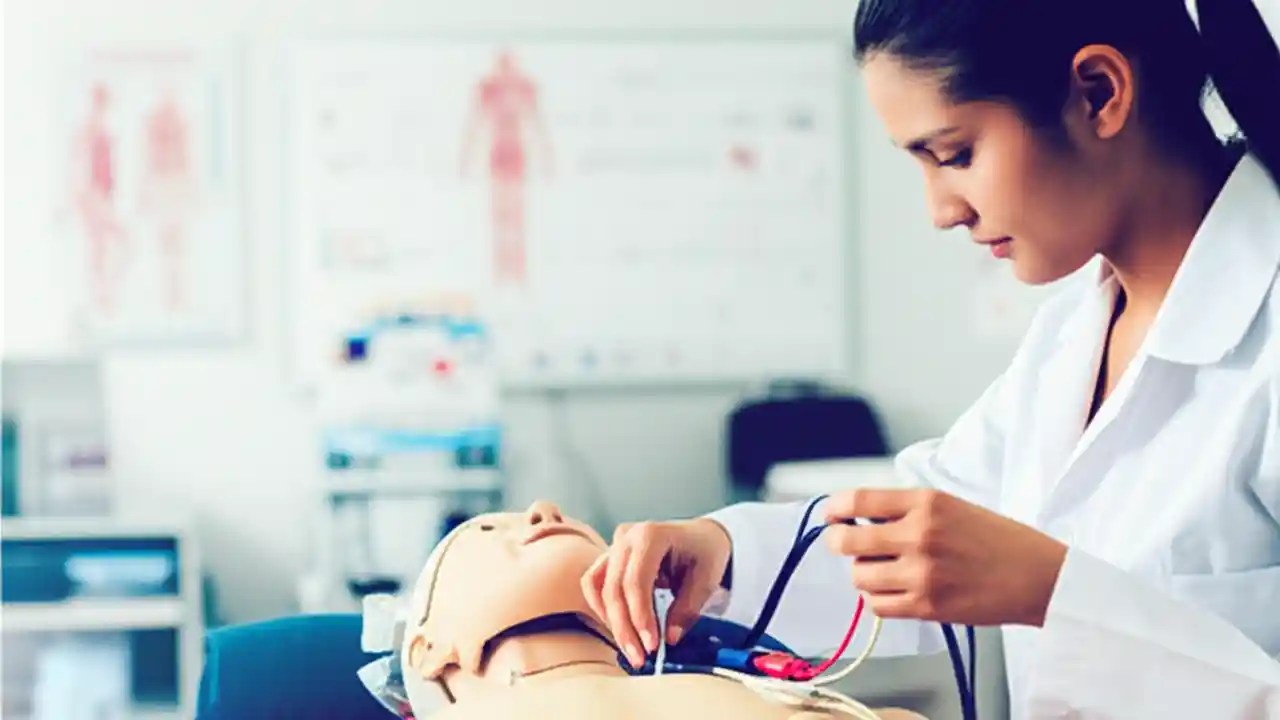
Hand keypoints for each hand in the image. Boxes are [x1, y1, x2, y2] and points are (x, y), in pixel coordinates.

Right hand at [580, 518, 731, 668]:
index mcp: (651, 534)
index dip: (640, 616)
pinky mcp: (609, 557)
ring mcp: (614, 545)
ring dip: (610, 621)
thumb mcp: (707, 579)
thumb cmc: (705, 552)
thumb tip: (669, 638)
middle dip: (624, 628)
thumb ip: (687, 608)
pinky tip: (620, 629)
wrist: (700, 536)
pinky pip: (595, 584)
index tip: (651, 645)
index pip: (635, 581)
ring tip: (630, 648)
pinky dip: (603, 609)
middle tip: (639, 657)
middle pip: (613, 588)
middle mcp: (627, 537)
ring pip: (597, 587)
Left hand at [823, 488, 1067, 626]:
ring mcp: (922, 573)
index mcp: (926, 502)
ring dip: (864, 574)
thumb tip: (860, 519)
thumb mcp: (952, 506)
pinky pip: (878, 606)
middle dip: (838, 543)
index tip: (830, 515)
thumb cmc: (998, 539)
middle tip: (844, 544)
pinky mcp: (927, 606)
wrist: (1039, 576)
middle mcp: (919, 535)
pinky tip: (894, 591)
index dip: (835, 508)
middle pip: (846, 541)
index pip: (859, 500)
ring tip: (882, 571)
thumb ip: (907, 511)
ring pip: (859, 577)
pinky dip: (878, 600)